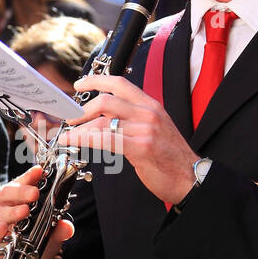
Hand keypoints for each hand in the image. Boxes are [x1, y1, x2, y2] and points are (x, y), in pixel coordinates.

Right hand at [0, 165, 73, 258]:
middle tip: (34, 193)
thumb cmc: (35, 240)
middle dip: (21, 192)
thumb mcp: (51, 234)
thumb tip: (68, 227)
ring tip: (24, 211)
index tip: (39, 171)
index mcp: (17, 197)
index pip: (21, 182)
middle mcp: (3, 205)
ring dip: (11, 212)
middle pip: (6, 193)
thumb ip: (59, 229)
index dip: (29, 176)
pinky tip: (4, 228)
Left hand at [61, 74, 197, 205]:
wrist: (191, 177)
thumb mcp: (155, 129)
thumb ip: (134, 120)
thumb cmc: (171, 158)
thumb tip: (106, 117)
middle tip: (69, 118)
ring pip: (102, 120)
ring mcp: (145, 129)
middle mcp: (148, 113)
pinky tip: (72, 141)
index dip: (96, 81)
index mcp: (151, 105)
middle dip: (82, 109)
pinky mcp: (141, 147)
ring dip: (79, 127)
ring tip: (66, 134)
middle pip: (106, 100)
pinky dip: (84, 139)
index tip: (79, 84)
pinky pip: (106, 139)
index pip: (120, 83)